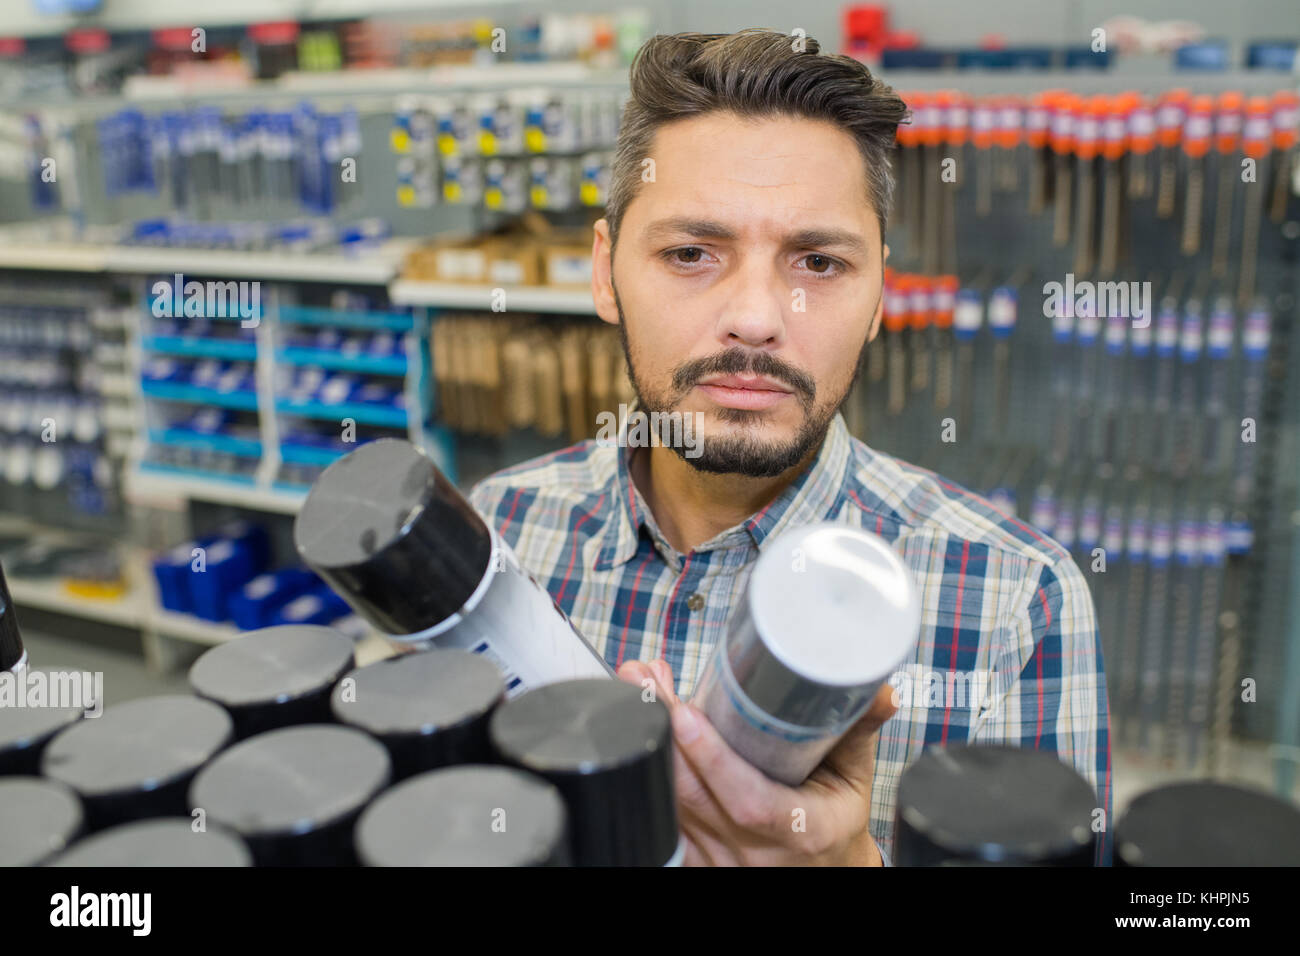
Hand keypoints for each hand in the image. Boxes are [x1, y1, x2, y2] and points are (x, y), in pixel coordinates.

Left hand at [616, 658, 897, 865]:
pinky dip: (649, 769)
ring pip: (670, 802)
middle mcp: (753, 853)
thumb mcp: (854, 778)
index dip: (714, 760)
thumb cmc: (835, 822)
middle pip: (694, 795)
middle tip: (645, 678)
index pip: (749, 802)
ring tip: (640, 687)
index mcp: (800, 831)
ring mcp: (717, 861)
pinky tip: (645, 728)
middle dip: (666, 731)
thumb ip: (858, 730)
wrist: (821, 871)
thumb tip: (881, 690)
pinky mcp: (693, 860)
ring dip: (652, 741)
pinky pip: (661, 815)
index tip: (687, 714)